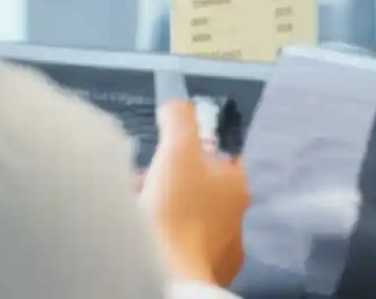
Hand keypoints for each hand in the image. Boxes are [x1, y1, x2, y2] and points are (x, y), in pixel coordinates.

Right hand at [141, 100, 249, 286]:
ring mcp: (224, 247)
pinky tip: (147, 235)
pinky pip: (184, 246)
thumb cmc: (176, 208)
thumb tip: (177, 103)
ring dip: (165, 209)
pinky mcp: (206, 271)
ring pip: (191, 218)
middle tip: (143, 182)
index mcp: (236, 184)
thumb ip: (179, 118)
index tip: (165, 154)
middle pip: (201, 187)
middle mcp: (237, 215)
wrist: (171, 273)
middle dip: (170, 180)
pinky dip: (166, 238)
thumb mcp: (177, 149)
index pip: (220, 155)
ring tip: (138, 209)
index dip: (190, 149)